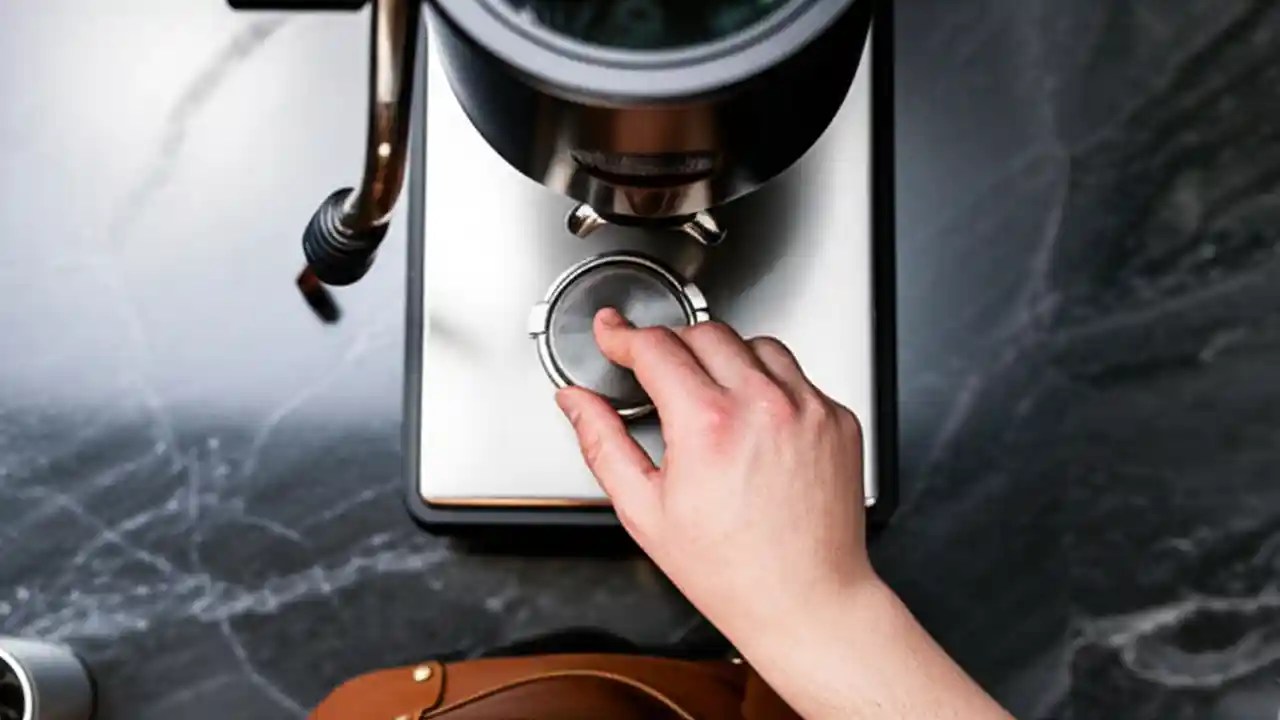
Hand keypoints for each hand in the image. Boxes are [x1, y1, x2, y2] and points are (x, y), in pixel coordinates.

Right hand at [555, 309, 875, 645]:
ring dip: (723, 357)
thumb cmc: (731, 570)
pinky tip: (754, 420)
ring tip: (710, 396)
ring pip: (755, 344)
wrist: (807, 600)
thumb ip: (603, 443)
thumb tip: (576, 402)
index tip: (613, 332)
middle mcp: (763, 405)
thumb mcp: (645, 511)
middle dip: (671, 345)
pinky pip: (796, 375)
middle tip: (656, 372)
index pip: (656, 347)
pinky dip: (769, 384)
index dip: (623, 335)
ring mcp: (807, 407)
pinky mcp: (836, 417)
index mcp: (708, 425)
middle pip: (704, 333)